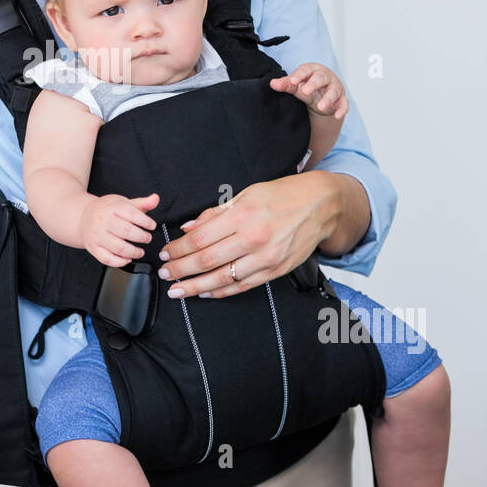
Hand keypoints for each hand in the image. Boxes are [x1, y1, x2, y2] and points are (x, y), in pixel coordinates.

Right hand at [79, 192, 159, 267]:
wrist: (83, 217)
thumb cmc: (105, 210)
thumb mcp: (123, 203)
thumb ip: (142, 203)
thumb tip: (155, 199)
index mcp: (112, 208)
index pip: (131, 214)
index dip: (145, 221)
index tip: (151, 225)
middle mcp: (103, 221)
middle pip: (126, 231)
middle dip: (142, 237)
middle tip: (147, 238)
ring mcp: (97, 236)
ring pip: (118, 248)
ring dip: (134, 252)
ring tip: (140, 251)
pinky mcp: (93, 248)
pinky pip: (107, 259)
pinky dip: (120, 262)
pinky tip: (127, 258)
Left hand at [156, 173, 339, 299]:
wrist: (321, 205)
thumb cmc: (282, 195)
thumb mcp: (246, 194)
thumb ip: (215, 213)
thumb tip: (188, 227)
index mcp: (242, 215)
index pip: (200, 238)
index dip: (178, 249)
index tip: (165, 253)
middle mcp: (253, 238)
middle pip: (206, 260)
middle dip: (180, 269)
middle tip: (165, 274)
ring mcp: (265, 258)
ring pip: (222, 278)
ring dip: (195, 286)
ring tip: (178, 291)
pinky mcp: (276, 271)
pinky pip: (242, 286)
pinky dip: (221, 291)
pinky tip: (205, 292)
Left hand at [269, 62, 348, 121]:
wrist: (321, 95)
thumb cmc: (307, 85)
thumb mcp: (296, 85)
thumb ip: (286, 84)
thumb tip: (272, 83)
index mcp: (313, 70)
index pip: (306, 70)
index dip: (299, 75)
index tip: (292, 82)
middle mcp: (326, 77)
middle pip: (321, 78)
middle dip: (314, 84)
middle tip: (305, 92)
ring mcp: (335, 88)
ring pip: (333, 91)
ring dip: (328, 98)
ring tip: (320, 107)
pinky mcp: (341, 99)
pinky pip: (344, 104)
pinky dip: (342, 109)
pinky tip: (337, 116)